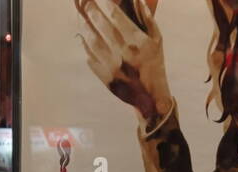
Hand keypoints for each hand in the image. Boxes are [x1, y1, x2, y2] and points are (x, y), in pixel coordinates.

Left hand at [76, 0, 173, 127]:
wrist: (149, 97)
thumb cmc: (154, 64)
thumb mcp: (157, 39)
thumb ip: (147, 17)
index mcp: (136, 41)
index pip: (115, 15)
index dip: (105, 3)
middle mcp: (122, 52)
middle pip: (100, 25)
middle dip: (90, 10)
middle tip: (84, 1)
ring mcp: (111, 65)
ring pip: (91, 39)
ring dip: (84, 25)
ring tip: (80, 15)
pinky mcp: (104, 75)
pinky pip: (90, 55)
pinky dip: (84, 43)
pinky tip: (83, 35)